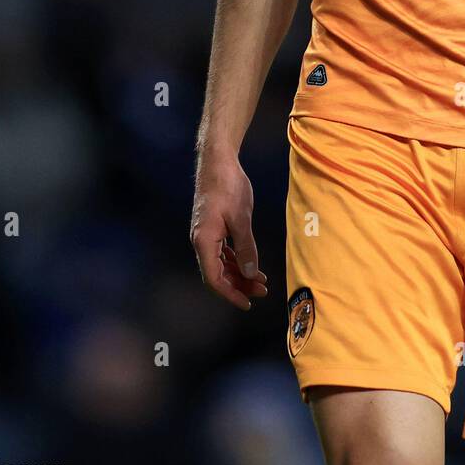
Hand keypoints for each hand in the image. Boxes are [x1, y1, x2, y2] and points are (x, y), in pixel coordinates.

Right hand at [190, 152, 268, 310]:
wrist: (218, 161)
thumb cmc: (228, 186)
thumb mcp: (241, 218)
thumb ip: (246, 247)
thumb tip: (251, 273)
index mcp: (204, 241)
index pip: (214, 279)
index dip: (230, 294)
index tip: (248, 303)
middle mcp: (201, 241)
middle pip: (217, 274)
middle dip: (239, 285)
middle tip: (263, 290)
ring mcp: (206, 234)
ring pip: (220, 264)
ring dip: (239, 273)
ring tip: (261, 280)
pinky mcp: (212, 228)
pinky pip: (222, 252)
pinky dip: (236, 260)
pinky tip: (250, 264)